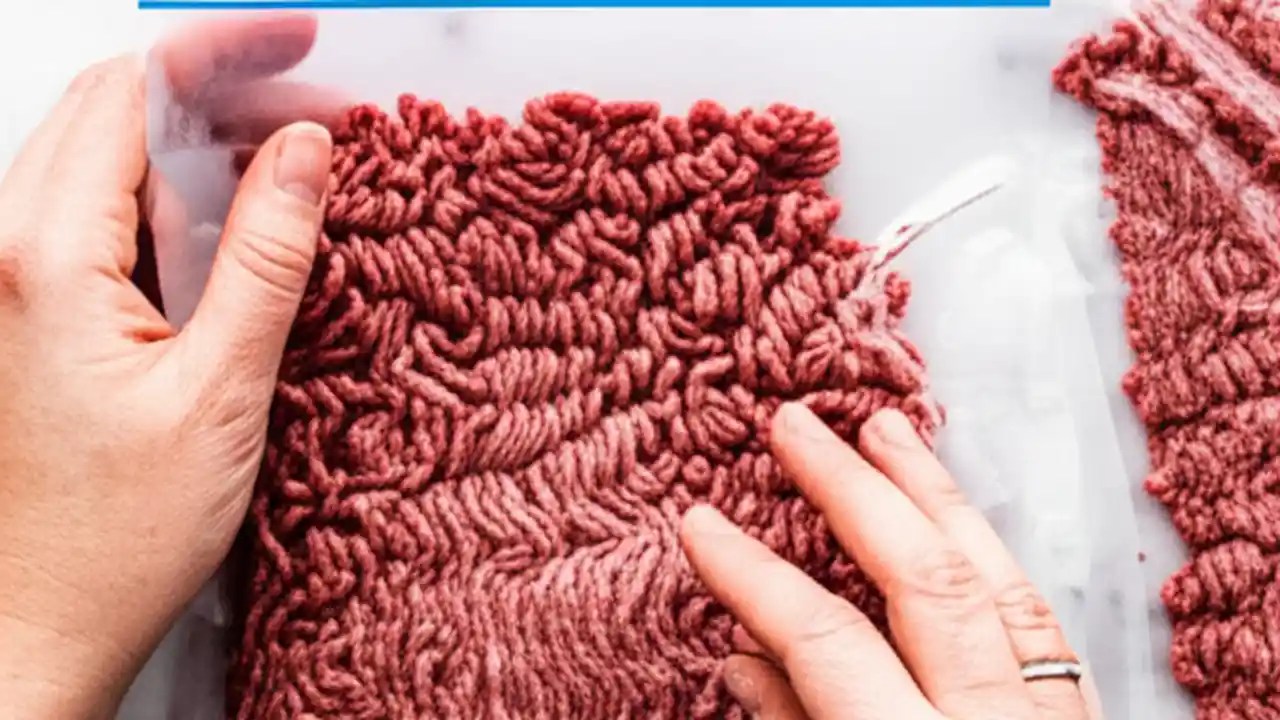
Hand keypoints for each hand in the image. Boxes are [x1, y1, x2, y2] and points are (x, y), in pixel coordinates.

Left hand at [0, 20, 333, 719]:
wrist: (33, 629)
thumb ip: (264, 258)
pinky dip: (175, 197)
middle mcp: (10, 253)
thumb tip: (304, 151)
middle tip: (316, 99)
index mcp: (46, 258)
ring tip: (295, 154)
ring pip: (108, 161)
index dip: (222, 49)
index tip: (300, 38)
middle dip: (219, 86)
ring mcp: (16, 284)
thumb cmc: (112, 536)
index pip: (131, 96)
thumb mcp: (219, 391)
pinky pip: (104, 220)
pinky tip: (237, 219)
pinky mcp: (38, 317)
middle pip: (114, 112)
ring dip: (200, 141)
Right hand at [680, 404, 1104, 719]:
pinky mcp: (1081, 717)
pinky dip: (989, 554)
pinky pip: (1038, 616)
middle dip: (853, 490)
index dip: (755, 578)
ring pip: (998, 580)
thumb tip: (743, 662)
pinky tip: (955, 515)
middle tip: (795, 424)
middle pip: (925, 578)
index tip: (699, 525)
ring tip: (884, 427)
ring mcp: (1051, 714)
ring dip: (933, 495)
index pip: (827, 642)